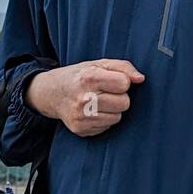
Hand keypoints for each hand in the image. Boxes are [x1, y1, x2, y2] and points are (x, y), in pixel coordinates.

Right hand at [24, 59, 144, 136]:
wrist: (52, 93)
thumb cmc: (80, 76)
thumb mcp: (99, 64)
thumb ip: (124, 67)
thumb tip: (140, 79)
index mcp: (89, 77)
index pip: (123, 83)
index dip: (122, 81)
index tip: (113, 80)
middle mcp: (84, 99)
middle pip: (123, 103)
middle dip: (120, 97)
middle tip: (107, 92)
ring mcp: (81, 116)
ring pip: (117, 117)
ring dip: (113, 110)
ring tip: (100, 101)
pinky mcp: (81, 129)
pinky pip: (107, 126)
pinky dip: (104, 119)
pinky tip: (93, 111)